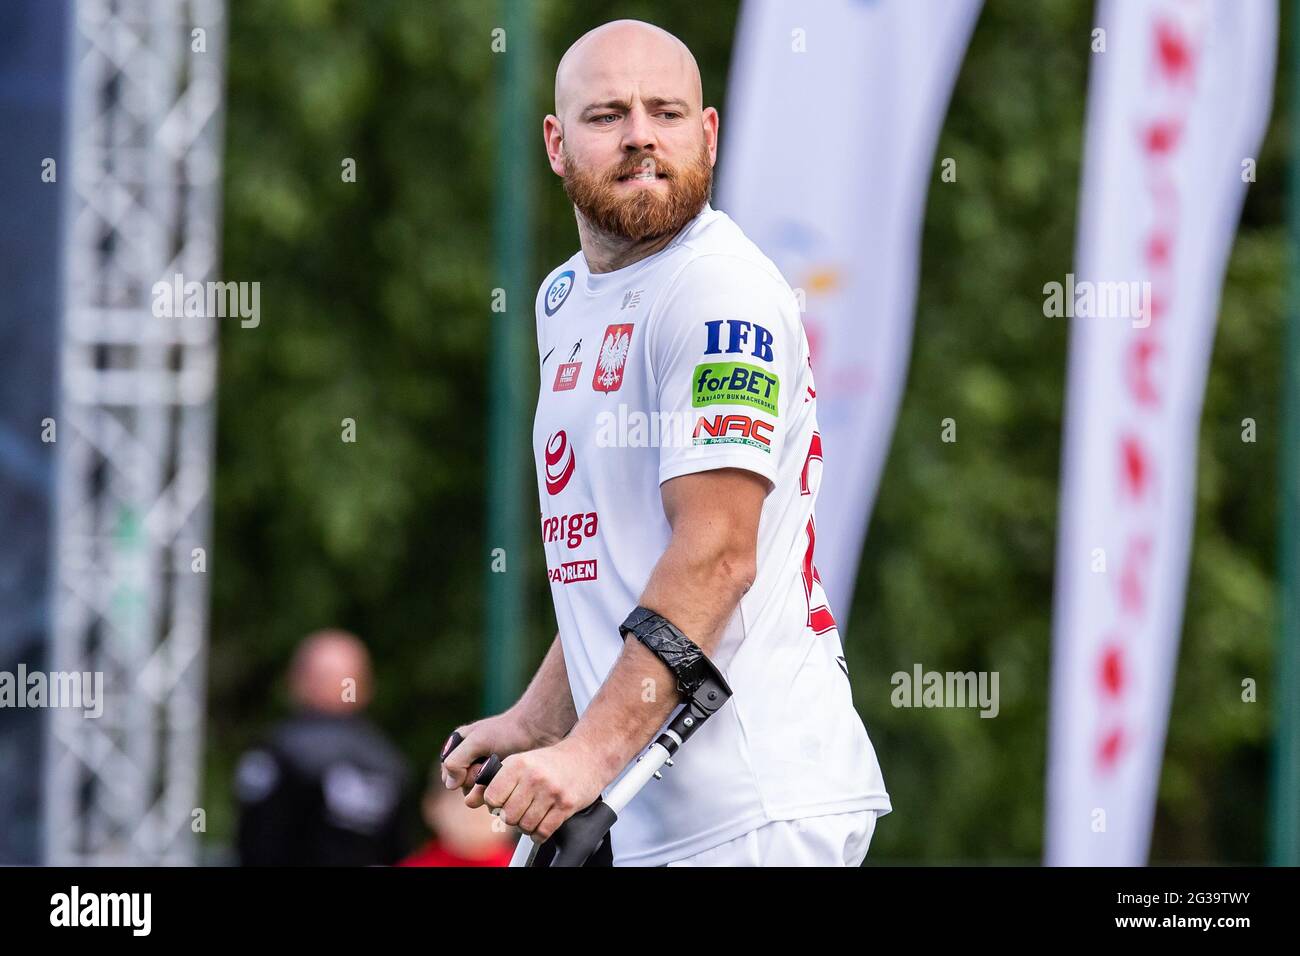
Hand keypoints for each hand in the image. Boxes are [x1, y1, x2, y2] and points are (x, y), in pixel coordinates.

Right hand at [440, 711, 537, 793]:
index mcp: (459, 745)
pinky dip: (497, 791)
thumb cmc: (508, 732)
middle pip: (462, 786)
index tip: (473, 763)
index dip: (459, 773)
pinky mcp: (501, 780)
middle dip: (474, 780)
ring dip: (486, 787)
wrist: (538, 731)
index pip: (448, 772)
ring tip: (500, 772)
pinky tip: (507, 782)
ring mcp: (486, 771)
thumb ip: (457, 760)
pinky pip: (492, 796)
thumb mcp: (478, 741)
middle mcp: (470, 759)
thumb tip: (450, 785)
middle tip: (489, 765)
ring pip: (477, 793)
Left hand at [466, 737, 608, 842]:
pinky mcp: (566, 805)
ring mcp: (551, 792)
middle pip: (508, 816)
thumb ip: (496, 780)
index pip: (492, 797)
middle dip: (512, 817)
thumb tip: (471, 801)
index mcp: (518, 764)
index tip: (503, 802)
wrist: (588, 755)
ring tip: (533, 814)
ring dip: (526, 826)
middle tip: (520, 810)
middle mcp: (534, 777)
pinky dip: (539, 833)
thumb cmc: (551, 762)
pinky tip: (543, 823)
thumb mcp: (521, 762)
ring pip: (525, 826)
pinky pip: (543, 832)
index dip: (495, 804)